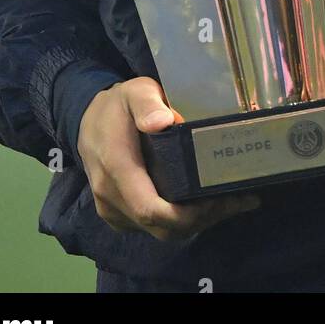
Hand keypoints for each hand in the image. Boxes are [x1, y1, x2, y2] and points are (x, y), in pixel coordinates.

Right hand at [77, 76, 259, 240]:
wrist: (87, 120)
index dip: (186, 215)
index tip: (218, 200)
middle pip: (160, 227)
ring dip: (195, 223)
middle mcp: (111, 197)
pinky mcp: (118, 214)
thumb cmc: (117, 106)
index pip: (151, 209)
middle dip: (202, 219)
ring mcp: (113, 210)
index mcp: (117, 169)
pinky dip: (180, 222)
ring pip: (158, 231)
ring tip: (230, 202)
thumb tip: (164, 121)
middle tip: (237, 199)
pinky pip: (150, 227)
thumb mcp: (134, 92)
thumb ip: (147, 104)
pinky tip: (204, 204)